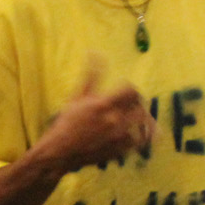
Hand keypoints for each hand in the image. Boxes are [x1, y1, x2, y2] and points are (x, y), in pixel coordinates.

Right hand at [42, 57, 156, 171]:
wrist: (60, 151)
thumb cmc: (67, 122)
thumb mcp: (77, 97)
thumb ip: (91, 75)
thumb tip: (95, 53)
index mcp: (103, 104)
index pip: (131, 90)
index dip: (131, 89)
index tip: (126, 92)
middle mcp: (113, 119)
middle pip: (140, 105)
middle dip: (137, 103)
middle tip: (133, 104)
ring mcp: (118, 136)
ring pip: (143, 123)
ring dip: (143, 118)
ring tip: (137, 117)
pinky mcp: (120, 150)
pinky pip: (140, 141)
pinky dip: (142, 136)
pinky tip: (139, 133)